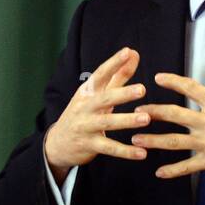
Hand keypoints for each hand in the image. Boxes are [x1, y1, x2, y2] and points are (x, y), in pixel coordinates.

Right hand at [44, 47, 149, 178]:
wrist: (58, 142)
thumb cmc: (84, 113)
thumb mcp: (97, 94)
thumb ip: (118, 75)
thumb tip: (134, 53)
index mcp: (88, 91)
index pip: (100, 74)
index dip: (113, 63)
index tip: (128, 52)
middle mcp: (85, 107)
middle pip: (104, 98)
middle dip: (123, 93)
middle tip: (142, 89)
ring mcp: (85, 126)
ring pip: (107, 123)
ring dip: (127, 121)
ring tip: (146, 119)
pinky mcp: (89, 145)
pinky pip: (109, 148)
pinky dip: (125, 151)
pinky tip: (142, 153)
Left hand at [132, 52, 204, 182]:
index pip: (191, 88)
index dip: (173, 81)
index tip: (158, 78)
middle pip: (175, 114)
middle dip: (153, 112)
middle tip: (136, 111)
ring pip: (175, 141)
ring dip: (153, 140)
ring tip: (137, 139)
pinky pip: (187, 167)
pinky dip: (172, 170)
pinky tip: (159, 172)